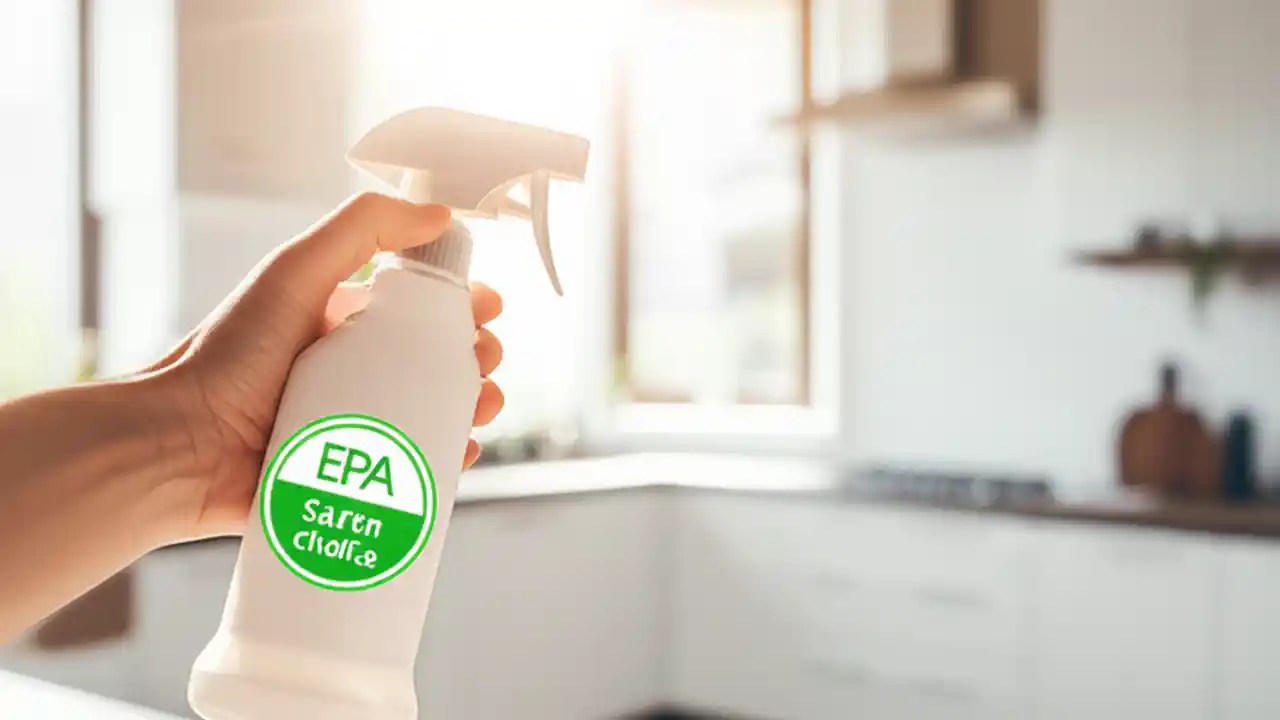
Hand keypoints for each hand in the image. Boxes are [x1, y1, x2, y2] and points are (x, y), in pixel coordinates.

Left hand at [149, 193, 503, 540]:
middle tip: (488, 361)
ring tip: (484, 407)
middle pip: (434, 362)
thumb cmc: (229, 355)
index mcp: (338, 321)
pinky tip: (462, 452)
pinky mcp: (349, 476)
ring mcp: (351, 425)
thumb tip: (440, 213)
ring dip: (471, 407)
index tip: (489, 308)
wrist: (180, 447)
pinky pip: (411, 467)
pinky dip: (445, 459)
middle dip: (474, 357)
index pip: (415, 307)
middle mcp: (348, 372)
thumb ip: (363, 228)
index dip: (459, 304)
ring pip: (431, 414)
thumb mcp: (296, 271)